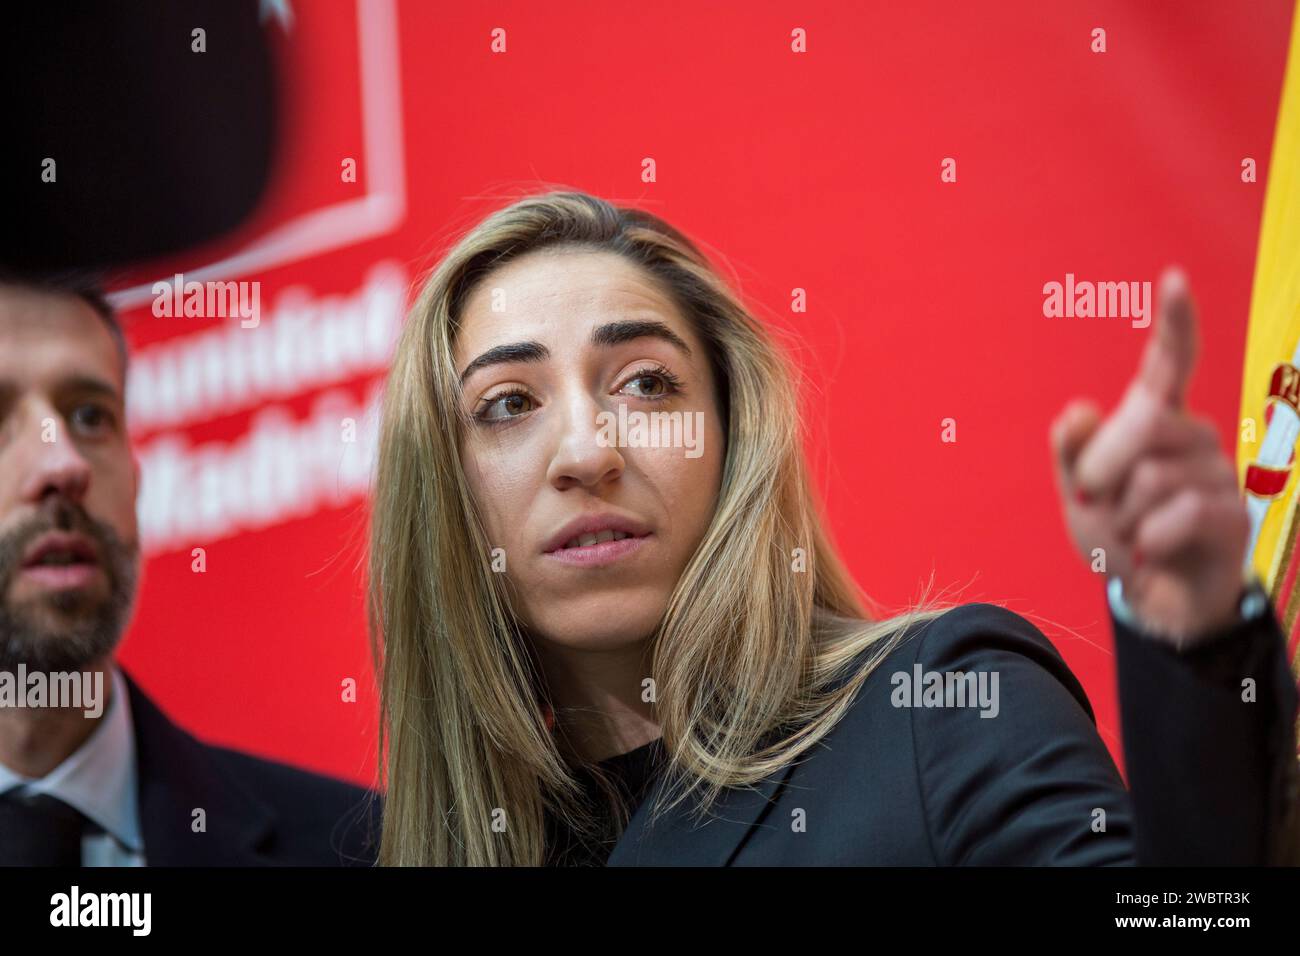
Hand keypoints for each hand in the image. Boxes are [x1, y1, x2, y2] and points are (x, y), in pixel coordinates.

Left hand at [1050, 266, 1250, 647]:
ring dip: (1123, 514)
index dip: (1175, 321)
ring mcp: (1218, 473)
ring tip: (1131, 531)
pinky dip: (1148, 538)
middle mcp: (1194, 436)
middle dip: (1102, 466)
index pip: (1171, 361)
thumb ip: (1072, 449)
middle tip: (1090, 500)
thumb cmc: (1115, 533)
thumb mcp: (1078, 491)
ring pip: (1154, 475)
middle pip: (1143, 422)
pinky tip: (1150, 550)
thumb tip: (1078, 411)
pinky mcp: (1233, 515)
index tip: (1173, 278)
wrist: (1150, 597)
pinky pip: (1179, 513)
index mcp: (1157, 419)